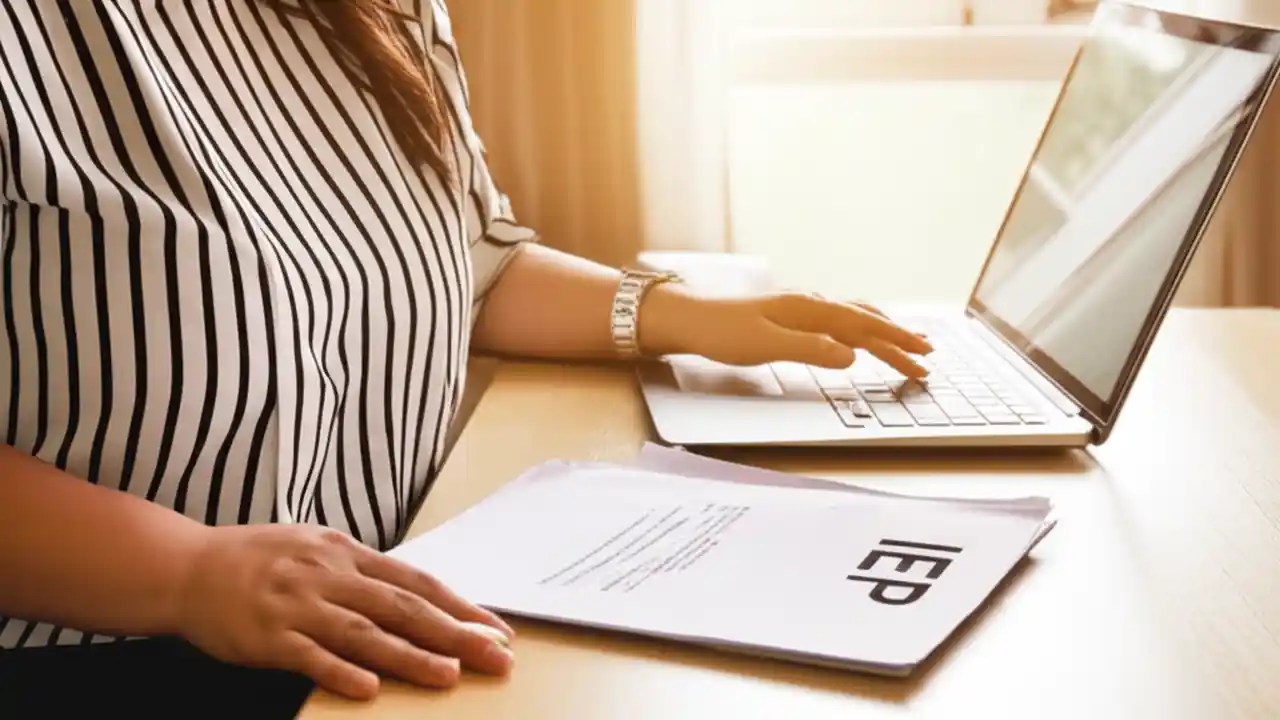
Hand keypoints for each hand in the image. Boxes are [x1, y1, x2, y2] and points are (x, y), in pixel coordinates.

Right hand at [177, 524, 514, 699]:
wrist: (186, 567)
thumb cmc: (258, 559)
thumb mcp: (316, 548)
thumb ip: (361, 572)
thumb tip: (414, 595)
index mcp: (347, 553)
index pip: (417, 581)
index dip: (460, 606)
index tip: (496, 628)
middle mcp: (329, 576)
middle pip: (403, 607)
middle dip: (454, 633)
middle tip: (495, 655)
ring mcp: (299, 606)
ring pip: (364, 633)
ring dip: (409, 656)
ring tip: (448, 675)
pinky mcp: (267, 636)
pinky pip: (309, 657)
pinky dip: (340, 672)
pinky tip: (369, 689)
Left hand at [642, 288, 932, 377]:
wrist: (689, 318)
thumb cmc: (722, 333)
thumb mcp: (764, 345)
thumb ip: (809, 349)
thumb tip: (851, 356)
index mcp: (809, 310)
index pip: (863, 327)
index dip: (895, 343)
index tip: (921, 358)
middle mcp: (811, 304)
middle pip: (865, 321)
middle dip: (898, 338)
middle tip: (928, 356)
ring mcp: (803, 309)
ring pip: (854, 317)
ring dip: (883, 330)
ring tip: (908, 342)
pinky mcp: (794, 317)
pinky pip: (839, 319)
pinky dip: (861, 327)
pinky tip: (863, 333)